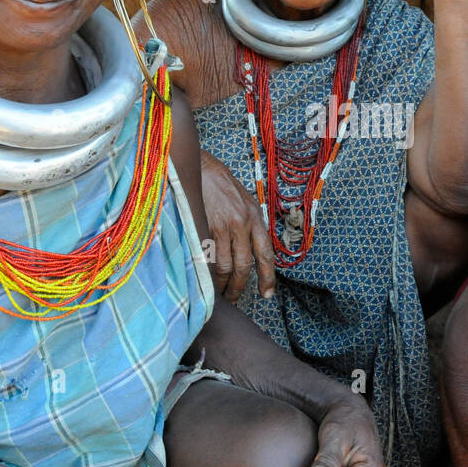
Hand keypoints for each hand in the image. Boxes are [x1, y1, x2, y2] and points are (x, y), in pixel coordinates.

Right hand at [199, 149, 274, 300]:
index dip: (267, 278)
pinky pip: (206, 257)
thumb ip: (250, 226)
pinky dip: (206, 272)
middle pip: (244, 266)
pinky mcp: (203, 227)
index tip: (266, 295)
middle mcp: (242, 223)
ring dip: (222, 284)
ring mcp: (221, 226)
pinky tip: (204, 279)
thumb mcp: (245, 202)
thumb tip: (252, 252)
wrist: (200, 167)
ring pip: (224, 266)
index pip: (265, 254)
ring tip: (219, 294)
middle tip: (235, 299)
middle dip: (240, 287)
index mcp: (255, 218)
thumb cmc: (222, 185)